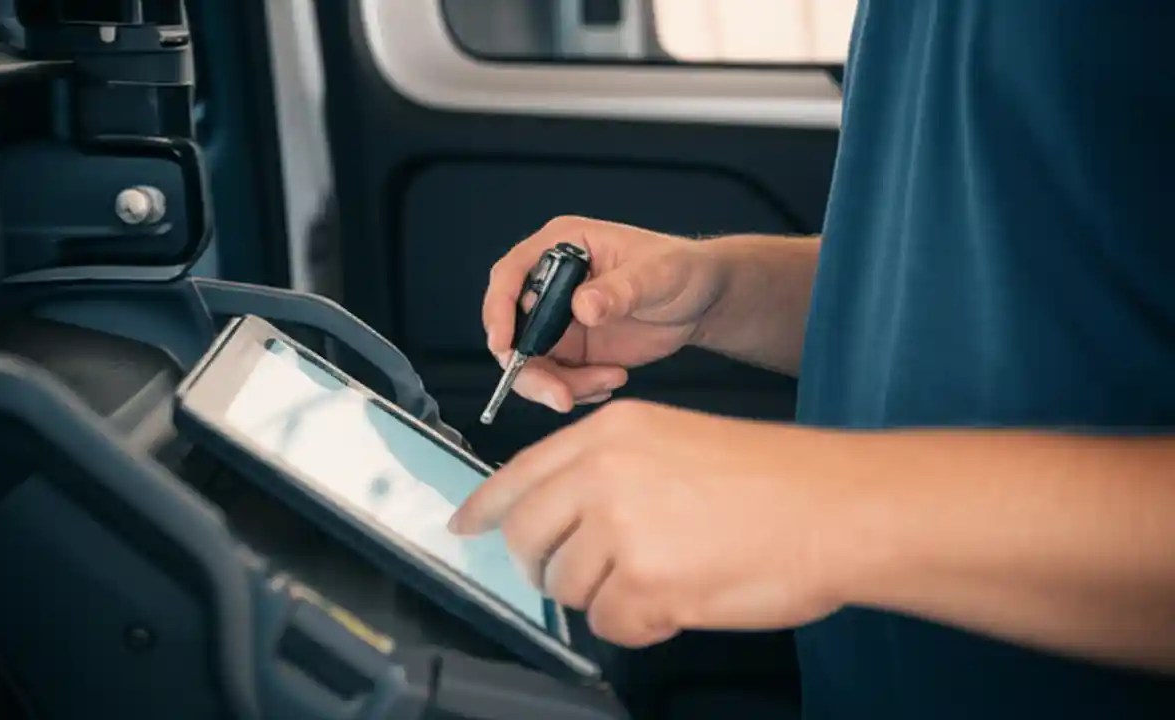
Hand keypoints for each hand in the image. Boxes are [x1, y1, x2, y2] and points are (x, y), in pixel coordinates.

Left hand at [449, 400, 845, 647]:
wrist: (838, 507)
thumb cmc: (775, 479)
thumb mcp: (675, 442)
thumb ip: (609, 472)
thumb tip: (561, 516)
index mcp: (610, 434)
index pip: (518, 473)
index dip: (484, 507)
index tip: (465, 526)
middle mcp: (604, 473)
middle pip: (527, 537)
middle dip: (545, 566)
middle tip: (580, 575)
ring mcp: (619, 528)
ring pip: (566, 587)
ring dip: (606, 595)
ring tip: (663, 576)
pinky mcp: (642, 582)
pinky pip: (608, 624)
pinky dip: (640, 624)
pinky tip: (679, 598)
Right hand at [482, 216, 725, 412]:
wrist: (702, 300)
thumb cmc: (681, 269)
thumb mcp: (657, 274)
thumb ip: (620, 289)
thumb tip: (583, 307)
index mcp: (561, 247)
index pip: (510, 275)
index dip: (497, 310)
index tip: (503, 346)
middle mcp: (550, 284)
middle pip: (512, 329)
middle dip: (530, 369)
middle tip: (562, 395)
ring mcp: (558, 320)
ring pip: (531, 363)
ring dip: (561, 384)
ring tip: (609, 381)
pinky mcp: (572, 349)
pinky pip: (556, 379)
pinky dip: (578, 390)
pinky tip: (612, 380)